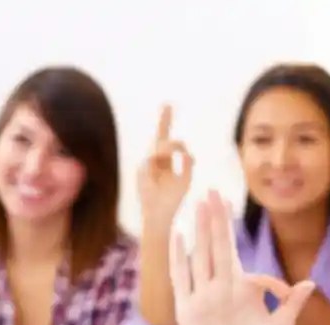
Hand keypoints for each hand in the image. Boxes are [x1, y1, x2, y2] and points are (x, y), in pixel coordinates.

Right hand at [137, 104, 193, 226]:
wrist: (160, 215)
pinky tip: (171, 157)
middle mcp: (154, 161)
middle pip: (159, 137)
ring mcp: (146, 165)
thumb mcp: (186, 178)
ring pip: (159, 145)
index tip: (167, 105)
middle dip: (164, 121)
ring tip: (177, 150)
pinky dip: (164, 155)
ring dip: (171, 146)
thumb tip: (185, 151)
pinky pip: (154, 156)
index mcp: (164, 162)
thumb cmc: (172, 199)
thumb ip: (187, 162)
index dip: (165, 123)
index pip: (166, 140)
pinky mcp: (142, 170)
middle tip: (167, 104)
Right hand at [172, 191, 314, 324]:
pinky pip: (181, 277)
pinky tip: (178, 234)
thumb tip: (309, 282)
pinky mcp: (187, 308)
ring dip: (201, 229)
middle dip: (217, 219)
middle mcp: (220, 291)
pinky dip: (179, 256)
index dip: (270, 279)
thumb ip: (290, 304)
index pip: (252, 270)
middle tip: (213, 191)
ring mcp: (202, 297)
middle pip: (217, 247)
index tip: (283, 293)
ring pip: (201, 255)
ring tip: (200, 202)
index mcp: (242, 294)